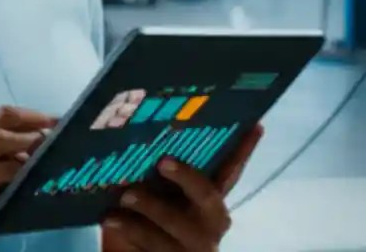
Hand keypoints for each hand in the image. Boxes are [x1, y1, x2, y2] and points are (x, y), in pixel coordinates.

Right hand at [0, 106, 55, 251]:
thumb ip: (11, 161)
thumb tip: (43, 149)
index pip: (5, 116)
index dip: (34, 115)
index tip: (59, 120)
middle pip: (1, 117)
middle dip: (33, 118)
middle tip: (58, 127)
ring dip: (24, 140)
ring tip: (45, 147)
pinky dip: (11, 169)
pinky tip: (26, 174)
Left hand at [102, 123, 263, 251]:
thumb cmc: (146, 222)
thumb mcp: (157, 197)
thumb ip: (159, 175)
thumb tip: (145, 134)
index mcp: (211, 201)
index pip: (231, 171)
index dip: (245, 150)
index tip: (255, 124)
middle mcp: (211, 223)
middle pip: (207, 196)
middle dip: (187, 177)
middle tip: (163, 161)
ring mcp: (196, 246)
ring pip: (178, 225)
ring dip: (151, 207)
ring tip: (125, 195)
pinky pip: (154, 246)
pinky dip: (130, 230)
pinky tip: (110, 218)